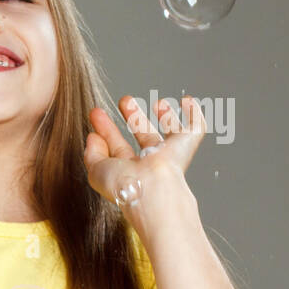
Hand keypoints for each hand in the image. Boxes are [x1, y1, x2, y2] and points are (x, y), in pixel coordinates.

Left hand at [84, 94, 206, 210]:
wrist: (150, 188)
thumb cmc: (123, 184)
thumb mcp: (96, 169)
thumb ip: (92, 154)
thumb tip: (93, 137)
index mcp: (129, 170)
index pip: (118, 147)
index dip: (107, 130)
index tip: (96, 114)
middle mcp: (151, 163)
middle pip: (143, 136)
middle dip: (133, 117)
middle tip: (124, 100)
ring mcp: (170, 153)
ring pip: (169, 131)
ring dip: (163, 115)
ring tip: (156, 101)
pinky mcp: (187, 144)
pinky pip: (195, 127)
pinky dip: (194, 113)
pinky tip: (187, 100)